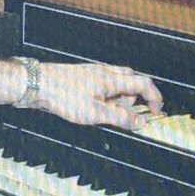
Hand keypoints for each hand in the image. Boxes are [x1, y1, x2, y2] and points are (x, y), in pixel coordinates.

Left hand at [39, 63, 162, 129]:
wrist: (37, 83)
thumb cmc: (63, 96)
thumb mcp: (94, 113)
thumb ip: (119, 118)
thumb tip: (140, 122)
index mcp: (111, 79)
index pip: (143, 83)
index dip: (154, 97)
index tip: (157, 111)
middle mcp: (104, 72)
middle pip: (131, 80)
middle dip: (135, 98)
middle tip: (129, 115)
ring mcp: (93, 73)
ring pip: (117, 83)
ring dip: (119, 99)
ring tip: (107, 115)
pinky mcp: (83, 76)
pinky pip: (103, 84)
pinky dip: (107, 97)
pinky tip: (94, 108)